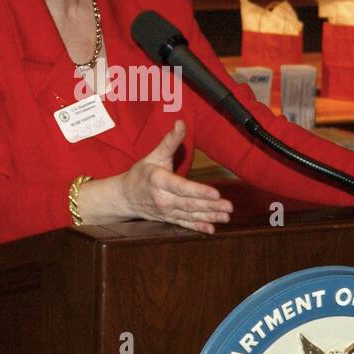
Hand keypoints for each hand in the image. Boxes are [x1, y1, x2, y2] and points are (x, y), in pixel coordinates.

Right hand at [115, 120, 233, 233]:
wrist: (124, 197)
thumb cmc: (140, 174)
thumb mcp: (153, 155)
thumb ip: (170, 141)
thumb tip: (180, 123)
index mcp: (159, 180)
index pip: (181, 187)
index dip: (199, 191)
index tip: (215, 194)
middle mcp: (163, 198)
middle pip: (189, 203)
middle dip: (210, 206)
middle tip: (228, 207)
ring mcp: (166, 211)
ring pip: (190, 215)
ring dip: (209, 217)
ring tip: (225, 217)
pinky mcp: (168, 219)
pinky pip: (184, 224)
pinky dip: (197, 228)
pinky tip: (210, 230)